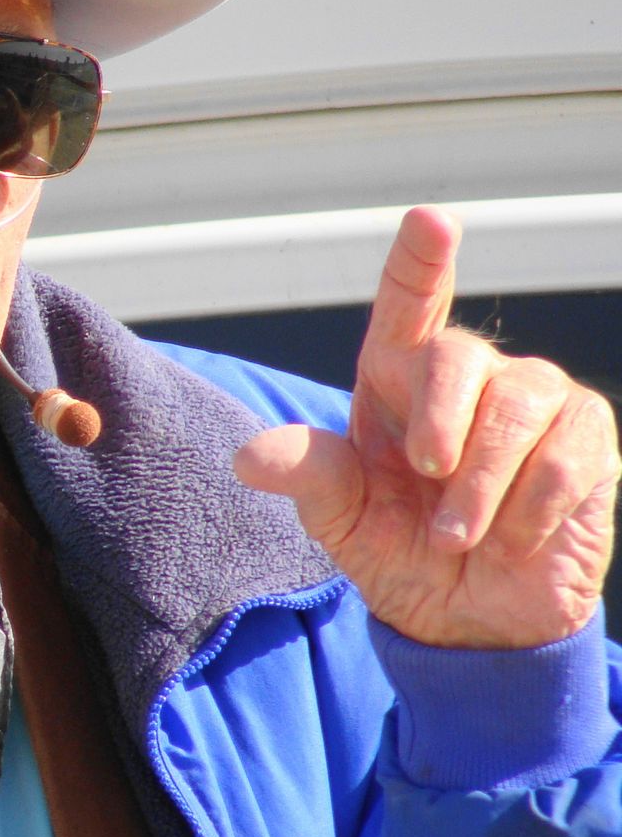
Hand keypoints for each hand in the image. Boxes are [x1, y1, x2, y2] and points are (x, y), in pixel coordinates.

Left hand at [235, 206, 619, 648]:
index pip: (408, 301)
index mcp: (394, 376)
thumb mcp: (341, 519)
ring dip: (482, 487)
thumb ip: (307, 477)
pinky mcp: (588, 438)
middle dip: (441, 423)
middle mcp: (467, 375)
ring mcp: (535, 399)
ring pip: (519, 407)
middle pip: (460, 356)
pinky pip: (568, 458)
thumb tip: (249, 456)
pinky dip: (530, 510)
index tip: (431, 221)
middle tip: (427, 476)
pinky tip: (510, 540)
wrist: (466, 615)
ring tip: (456, 537)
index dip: (420, 260)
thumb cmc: (399, 550)